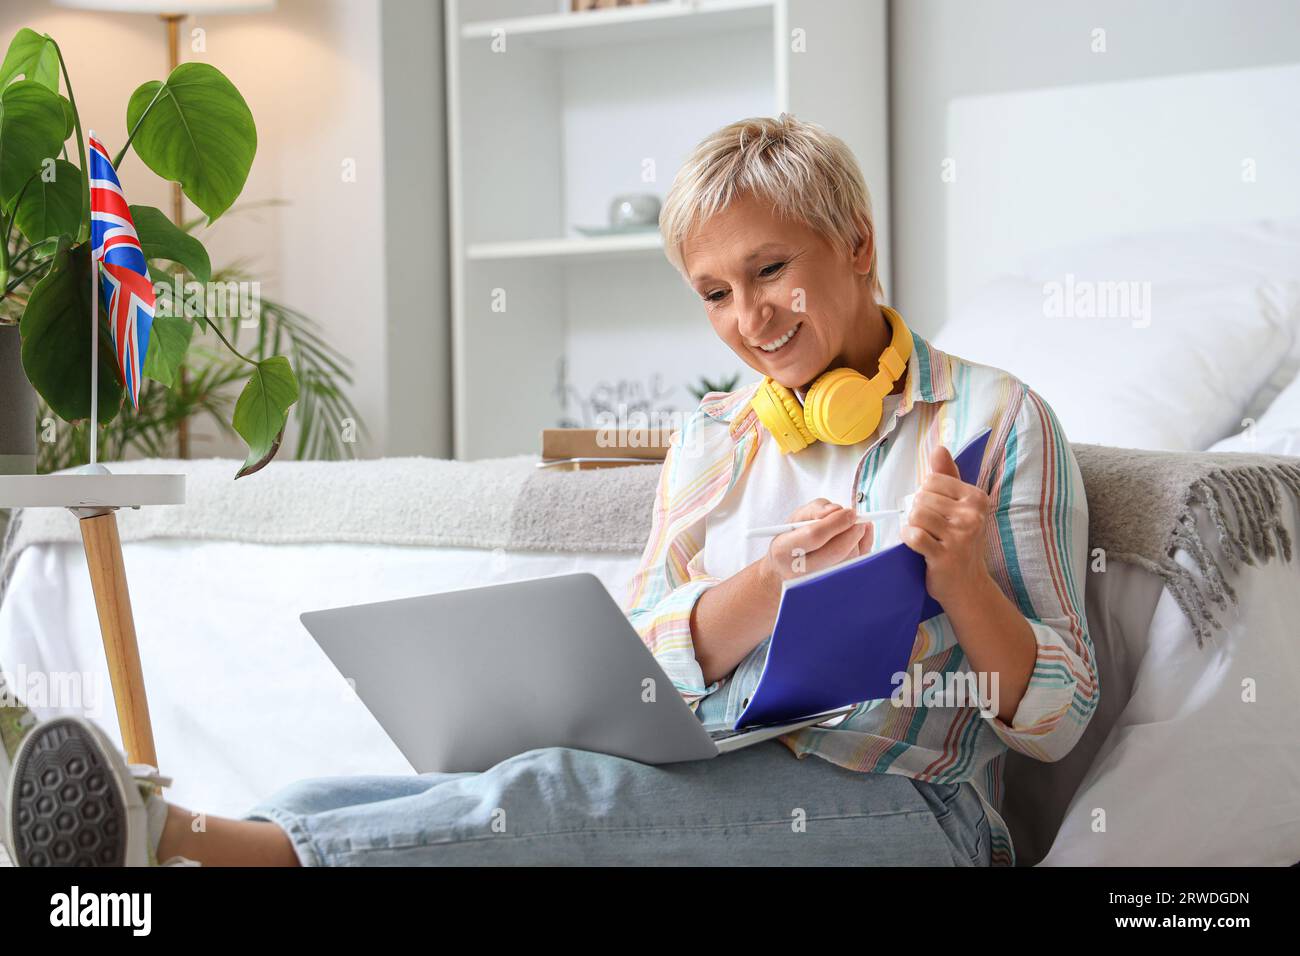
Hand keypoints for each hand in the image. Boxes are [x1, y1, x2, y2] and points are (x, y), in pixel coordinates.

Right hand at [762, 498, 873, 586]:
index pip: (814, 535)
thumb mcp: (796, 518)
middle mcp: (798, 572)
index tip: (850, 513)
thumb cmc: (792, 541)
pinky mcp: (832, 587)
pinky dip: (862, 549)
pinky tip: (858, 538)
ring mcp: (816, 583)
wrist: (786, 570)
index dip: (836, 522)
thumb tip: (837, 510)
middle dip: (852, 531)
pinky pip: (858, 568)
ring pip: (849, 560)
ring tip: (849, 529)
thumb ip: (816, 508)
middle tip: (857, 519)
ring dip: (856, 539)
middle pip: (837, 551)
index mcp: (783, 550)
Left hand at [900, 445, 992, 607]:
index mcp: (976, 498)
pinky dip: (908, 539)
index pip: (932, 480)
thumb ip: (948, 476)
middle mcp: (972, 515)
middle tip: (930, 529)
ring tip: (925, 537)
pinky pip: (913, 535)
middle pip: (921, 498)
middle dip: (917, 512)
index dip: (925, 495)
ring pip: (915, 515)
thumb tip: (939, 448)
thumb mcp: (960, 507)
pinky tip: (918, 546)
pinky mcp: (945, 555)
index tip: (937, 512)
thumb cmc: (960, 543)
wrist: (968, 586)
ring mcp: (960, 536)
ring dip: (912, 526)